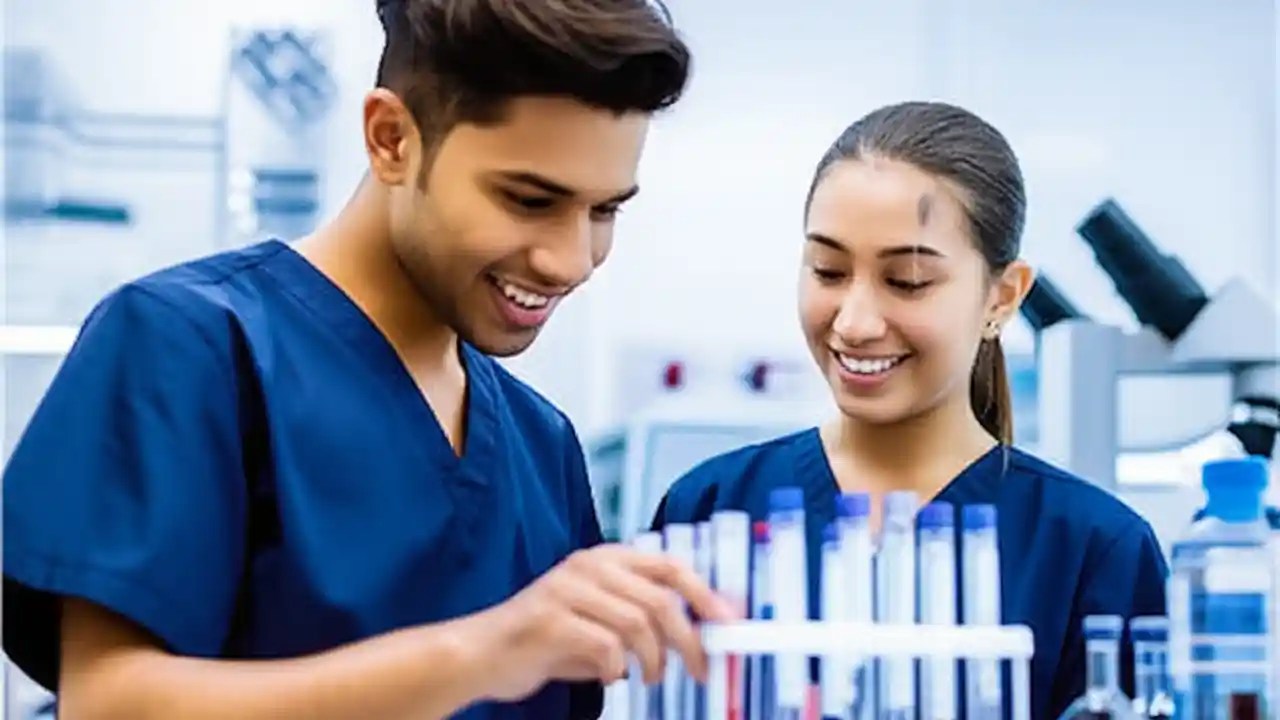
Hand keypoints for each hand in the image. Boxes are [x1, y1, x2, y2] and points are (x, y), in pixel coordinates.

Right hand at [471, 543, 735, 702]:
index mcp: (603, 558)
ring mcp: (567, 590)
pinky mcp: (551, 621)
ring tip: (651, 677)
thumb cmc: (545, 640)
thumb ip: (640, 617)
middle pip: (660, 599)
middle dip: (689, 639)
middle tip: (701, 667)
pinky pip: (606, 647)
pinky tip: (608, 676)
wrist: (481, 654)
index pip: (668, 565)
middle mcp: (587, 566)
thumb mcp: (598, 619)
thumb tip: (698, 632)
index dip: (704, 593)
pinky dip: (616, 668)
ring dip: (655, 660)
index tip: (728, 622)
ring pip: (639, 624)